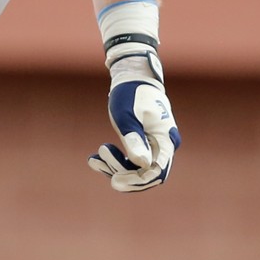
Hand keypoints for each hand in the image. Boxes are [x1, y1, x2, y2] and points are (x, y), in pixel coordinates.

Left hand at [89, 49, 179, 191]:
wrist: (132, 80)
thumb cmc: (130, 95)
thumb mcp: (127, 116)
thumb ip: (134, 139)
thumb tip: (143, 164)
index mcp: (166, 140)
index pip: (156, 172)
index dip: (137, 180)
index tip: (114, 179)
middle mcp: (164, 146)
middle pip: (148, 175)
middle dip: (124, 175)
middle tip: (99, 163)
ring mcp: (154, 147)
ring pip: (137, 170)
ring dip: (115, 168)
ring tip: (94, 159)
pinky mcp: (144, 145)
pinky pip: (131, 162)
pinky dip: (114, 162)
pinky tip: (94, 158)